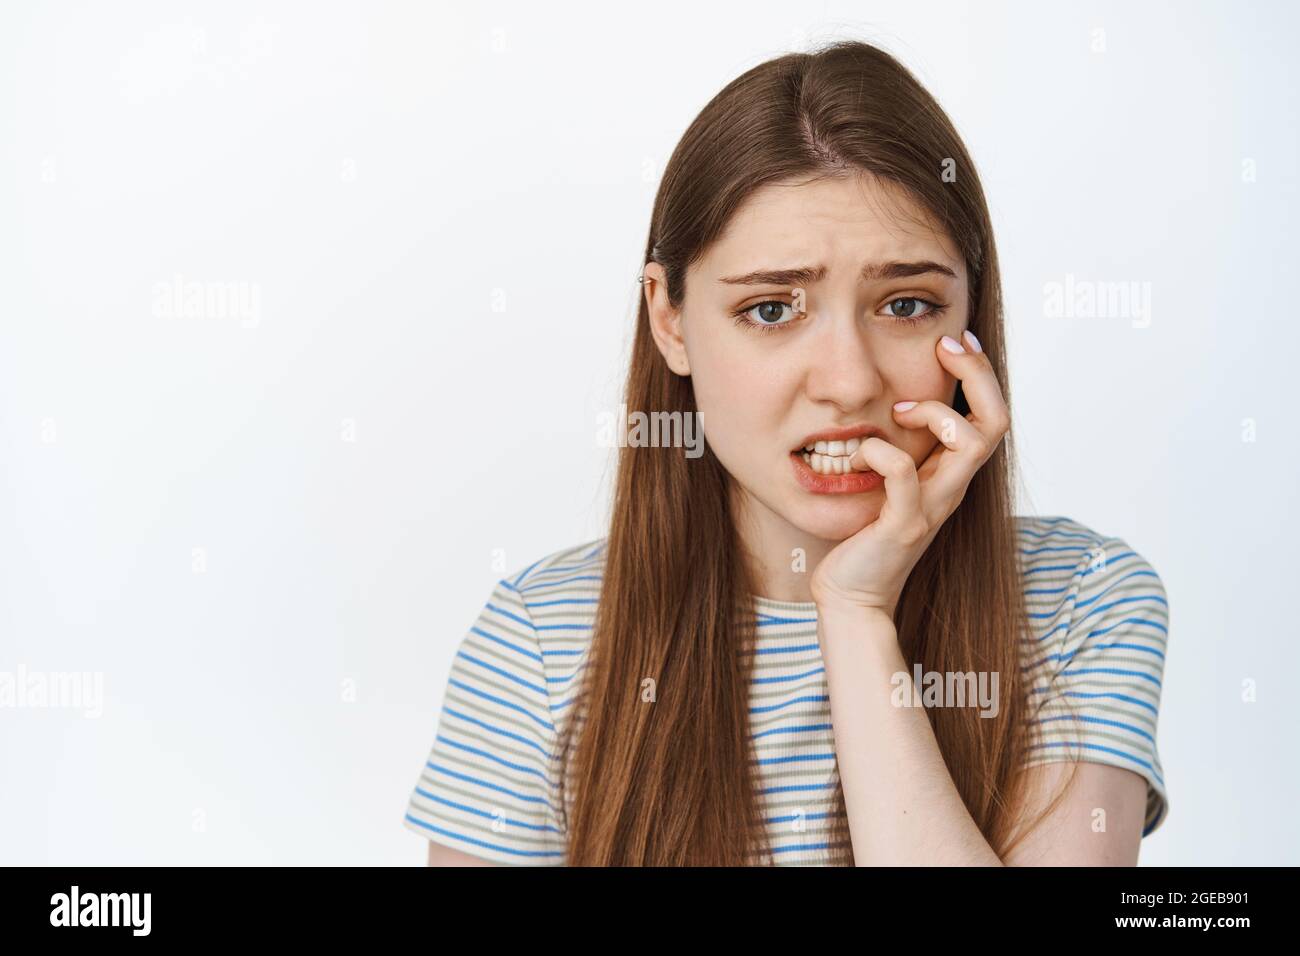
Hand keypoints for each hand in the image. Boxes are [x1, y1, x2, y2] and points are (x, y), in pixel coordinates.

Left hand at [808, 331, 1010, 617]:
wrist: (852, 595)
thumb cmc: (864, 535)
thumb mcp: (889, 480)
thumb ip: (899, 445)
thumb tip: (888, 396)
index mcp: (950, 473)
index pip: (990, 415)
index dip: (981, 373)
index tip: (955, 341)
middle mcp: (951, 487)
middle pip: (996, 421)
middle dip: (977, 374)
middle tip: (947, 346)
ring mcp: (932, 505)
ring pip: (969, 443)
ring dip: (937, 412)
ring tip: (900, 411)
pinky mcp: (903, 524)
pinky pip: (903, 474)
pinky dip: (881, 452)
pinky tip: (860, 453)